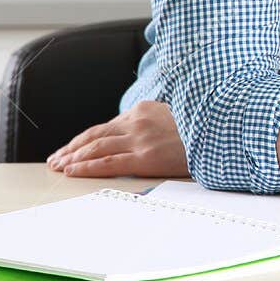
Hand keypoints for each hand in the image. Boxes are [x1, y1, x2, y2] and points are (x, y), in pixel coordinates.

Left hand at [46, 100, 189, 178]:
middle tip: (56, 159)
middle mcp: (139, 121)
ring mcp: (141, 139)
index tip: (70, 148)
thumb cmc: (203, 130)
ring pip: (96, 148)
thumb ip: (156, 124)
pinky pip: (108, 163)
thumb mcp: (177, 117)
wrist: (223, 133)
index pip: (107, 126)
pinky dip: (86, 167)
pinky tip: (73, 171)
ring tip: (59, 166)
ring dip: (73, 157)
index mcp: (146, 109)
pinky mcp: (146, 157)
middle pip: (95, 135)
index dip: (84, 138)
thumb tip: (143, 137)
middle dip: (72, 148)